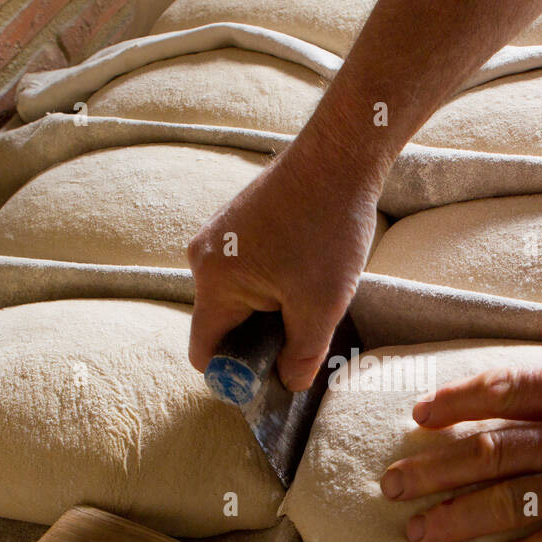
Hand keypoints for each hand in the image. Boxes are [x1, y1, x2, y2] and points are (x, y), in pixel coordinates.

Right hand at [187, 136, 381, 391]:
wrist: (339, 157)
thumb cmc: (328, 230)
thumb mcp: (322, 307)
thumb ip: (301, 357)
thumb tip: (288, 384)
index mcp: (213, 284)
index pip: (204, 353)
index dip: (235, 375)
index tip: (273, 373)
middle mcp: (202, 259)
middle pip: (221, 326)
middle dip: (258, 339)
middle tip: (304, 333)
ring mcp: (216, 236)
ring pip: (237, 298)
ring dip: (270, 309)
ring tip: (310, 294)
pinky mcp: (235, 221)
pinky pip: (245, 271)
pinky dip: (271, 282)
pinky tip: (306, 269)